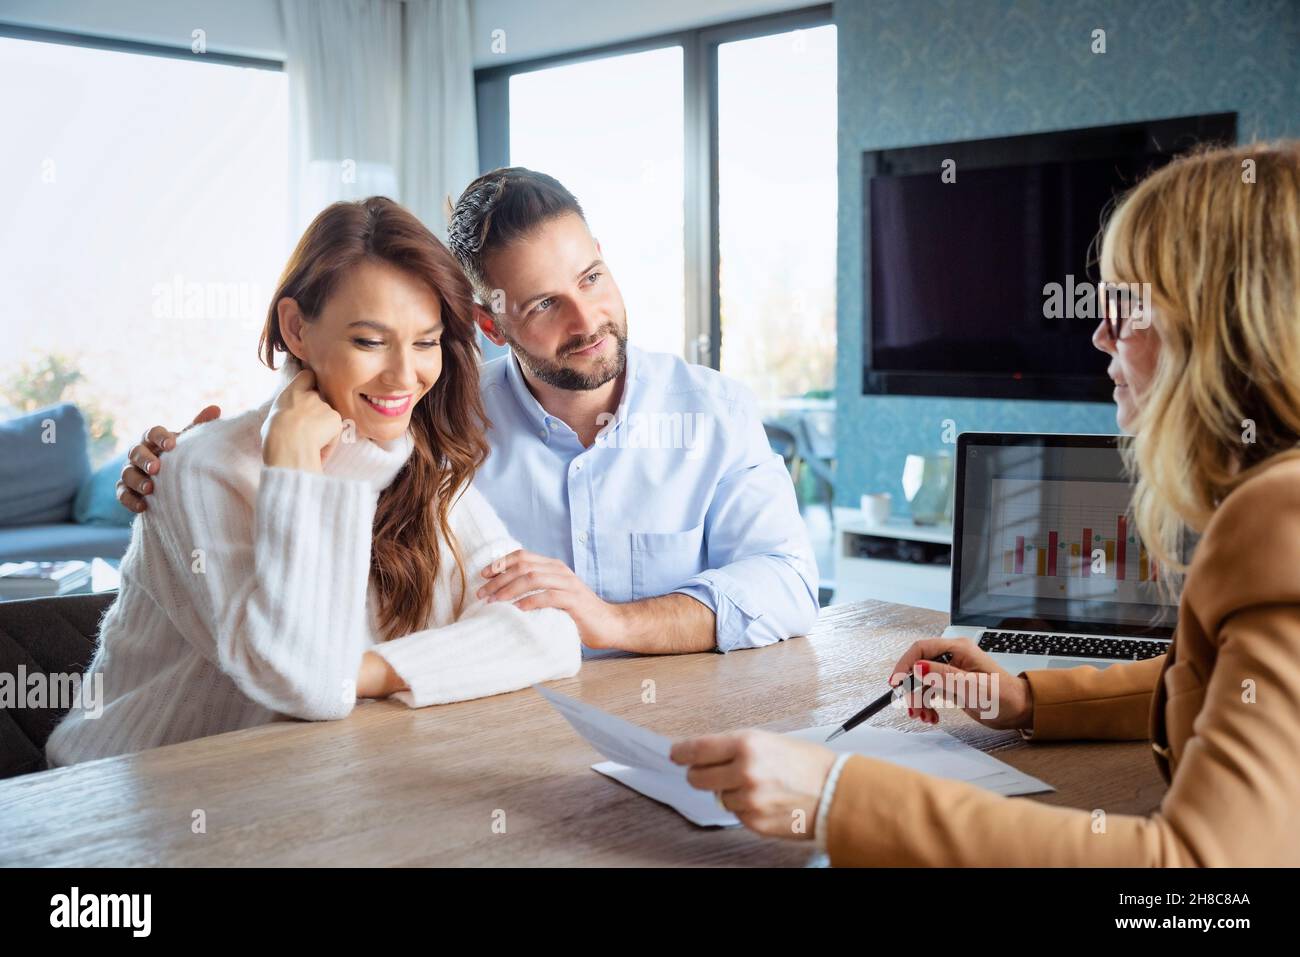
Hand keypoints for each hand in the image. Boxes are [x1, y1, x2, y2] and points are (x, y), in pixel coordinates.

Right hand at [117, 405, 221, 512]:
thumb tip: (215, 408)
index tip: (171, 445)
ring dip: (137, 480)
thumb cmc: (181, 458)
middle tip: (156, 468)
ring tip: (150, 489)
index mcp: (154, 440)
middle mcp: (138, 454)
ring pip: (126, 473)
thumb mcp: (189, 444)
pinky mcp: (126, 491)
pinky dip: (130, 500)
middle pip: (135, 452)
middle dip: (144, 459)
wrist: (172, 483)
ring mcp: (130, 472)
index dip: (160, 437)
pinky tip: (143, 506)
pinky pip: (122, 494)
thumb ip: (198, 427)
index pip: (152, 433)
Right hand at [262, 369, 343, 471]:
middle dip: (317, 412)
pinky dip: (329, 442)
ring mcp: (325, 406)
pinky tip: (317, 448)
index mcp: (292, 393)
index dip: (310, 383)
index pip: (307, 375)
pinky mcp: (336, 418)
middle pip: (320, 400)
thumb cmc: (275, 435)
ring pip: (327, 419)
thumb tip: (291, 420)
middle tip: (308, 429)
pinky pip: (334, 432)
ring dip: (323, 429)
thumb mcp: (274, 417)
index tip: (309, 392)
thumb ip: (287, 412)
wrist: (289, 443)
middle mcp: (311, 395)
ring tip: (310, 443)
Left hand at [477, 549, 626, 648]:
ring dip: (510, 589)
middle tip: (482, 594)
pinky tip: (518, 610)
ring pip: (533, 578)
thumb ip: (535, 590)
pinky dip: (530, 602)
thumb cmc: (576, 614)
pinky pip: (549, 596)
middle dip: (499, 579)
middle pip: (524, 566)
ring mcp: (569, 585)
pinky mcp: (575, 601)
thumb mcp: (553, 596)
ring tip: (494, 602)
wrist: (608, 625)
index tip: (482, 576)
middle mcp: (560, 571)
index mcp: (553, 567)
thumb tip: (501, 593)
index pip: (522, 556)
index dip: (500, 563)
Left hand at [670, 729, 836, 840]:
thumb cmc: (808, 764)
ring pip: (718, 797)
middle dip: (701, 774)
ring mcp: (748, 800)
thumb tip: (704, 753)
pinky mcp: (754, 822)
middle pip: (697, 777)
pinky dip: (745, 808)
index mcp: (747, 744)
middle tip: (712, 771)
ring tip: (757, 786)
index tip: (675, 754)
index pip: (697, 749)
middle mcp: (744, 772)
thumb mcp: (769, 741)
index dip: (681, 752)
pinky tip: (765, 800)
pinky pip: (736, 814)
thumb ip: (735, 747)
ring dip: (729, 792)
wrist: (837, 794)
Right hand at [889, 637, 1033, 730]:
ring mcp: (951, 671)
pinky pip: (929, 692)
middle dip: (911, 688)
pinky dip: (926, 705)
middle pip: (918, 666)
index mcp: (958, 649)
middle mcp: (953, 657)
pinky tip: (932, 716)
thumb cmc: (1003, 697)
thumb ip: (943, 675)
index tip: (896, 682)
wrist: (1018, 711)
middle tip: (911, 706)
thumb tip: (918, 667)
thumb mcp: (971, 687)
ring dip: (918, 700)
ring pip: (921, 682)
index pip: (921, 649)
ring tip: (923, 716)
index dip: (905, 664)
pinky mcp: (951, 685)